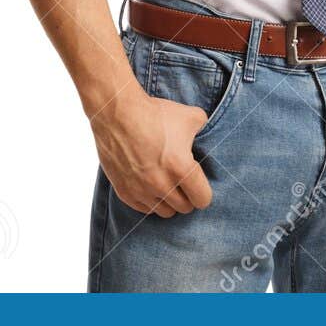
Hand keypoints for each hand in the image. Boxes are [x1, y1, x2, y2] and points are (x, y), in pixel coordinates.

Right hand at [90, 86, 213, 217]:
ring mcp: (141, 190)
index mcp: (181, 169)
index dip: (204, 193)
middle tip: (184, 184)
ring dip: (169, 201)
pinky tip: (151, 187)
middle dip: (187, 197)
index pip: (202, 199)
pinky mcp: (124, 192)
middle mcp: (161, 184)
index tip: (199, 185)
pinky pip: (144, 209)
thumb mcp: (191, 117)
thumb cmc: (156, 114)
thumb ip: (204, 130)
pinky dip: (150, 201)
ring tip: (168, 186)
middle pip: (184, 208)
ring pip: (164, 211)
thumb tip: (207, 135)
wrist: (119, 113)